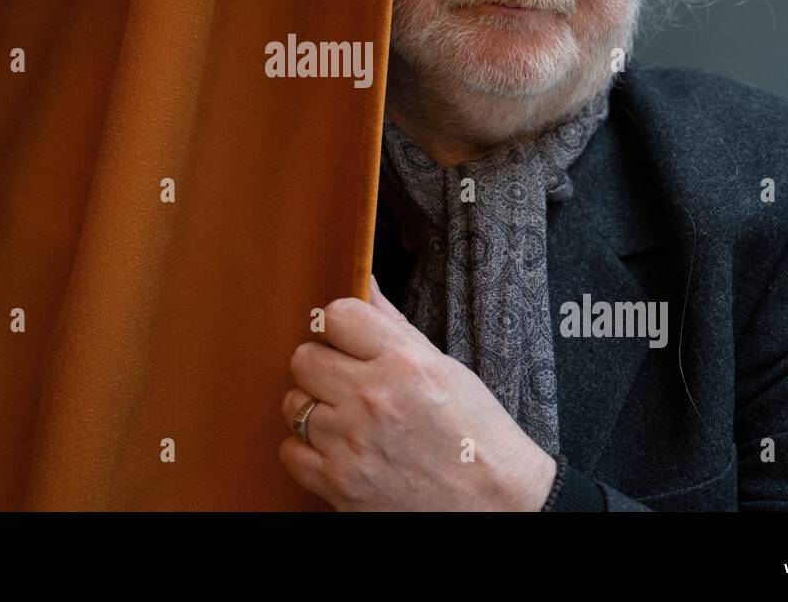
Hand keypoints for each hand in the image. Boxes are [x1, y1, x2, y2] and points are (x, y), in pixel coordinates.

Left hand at [279, 275, 557, 509]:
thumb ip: (394, 325)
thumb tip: (365, 283)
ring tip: (345, 416)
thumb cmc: (477, 434)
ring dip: (314, 407)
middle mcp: (373, 399)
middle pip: (304, 357)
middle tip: (345, 380)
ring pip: (293, 403)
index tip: (348, 339)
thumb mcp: (444, 367)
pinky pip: (291, 451)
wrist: (496, 505)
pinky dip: (309, 450)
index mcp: (404, 363)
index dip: (341, 325)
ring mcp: (352, 444)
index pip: (337, 315)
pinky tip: (337, 447)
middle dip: (322, 365)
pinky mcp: (340, 484)